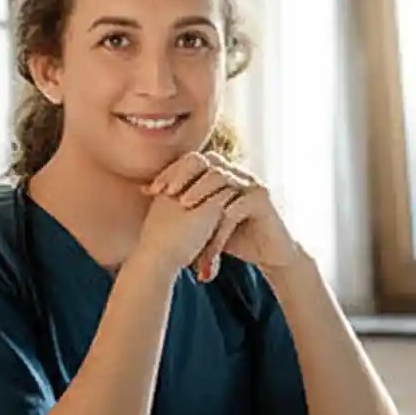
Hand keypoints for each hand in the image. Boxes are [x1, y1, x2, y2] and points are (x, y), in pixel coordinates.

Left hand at [144, 152, 298, 281]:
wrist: (269, 252)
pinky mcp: (262, 201)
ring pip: (221, 178)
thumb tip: (146, 191)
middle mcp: (237, 173)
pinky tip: (208, 233)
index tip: (151, 190)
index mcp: (222, 174)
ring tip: (184, 206)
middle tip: (165, 192)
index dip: (171, 172)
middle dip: (183, 175)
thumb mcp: (203, 219)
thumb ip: (181, 205)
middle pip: (206, 161)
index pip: (192, 161)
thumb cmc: (235, 235)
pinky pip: (237, 206)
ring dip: (200, 191)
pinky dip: (220, 221)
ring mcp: (251, 184)